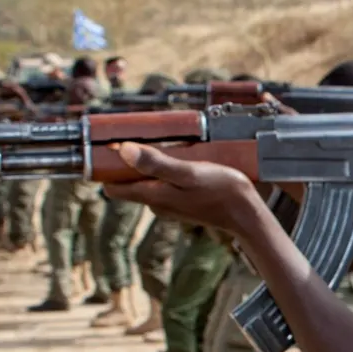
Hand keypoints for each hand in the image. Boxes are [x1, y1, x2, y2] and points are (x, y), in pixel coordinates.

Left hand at [102, 143, 262, 233]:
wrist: (246, 214)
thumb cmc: (220, 191)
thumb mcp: (188, 172)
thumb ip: (156, 163)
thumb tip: (123, 151)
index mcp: (152, 196)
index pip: (112, 187)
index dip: (106, 168)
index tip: (109, 145)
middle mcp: (156, 203)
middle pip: (129, 182)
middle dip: (128, 161)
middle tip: (138, 137)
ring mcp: (170, 205)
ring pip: (148, 181)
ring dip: (149, 163)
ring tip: (161, 143)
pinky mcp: (183, 203)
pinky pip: (165, 183)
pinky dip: (166, 170)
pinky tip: (180, 158)